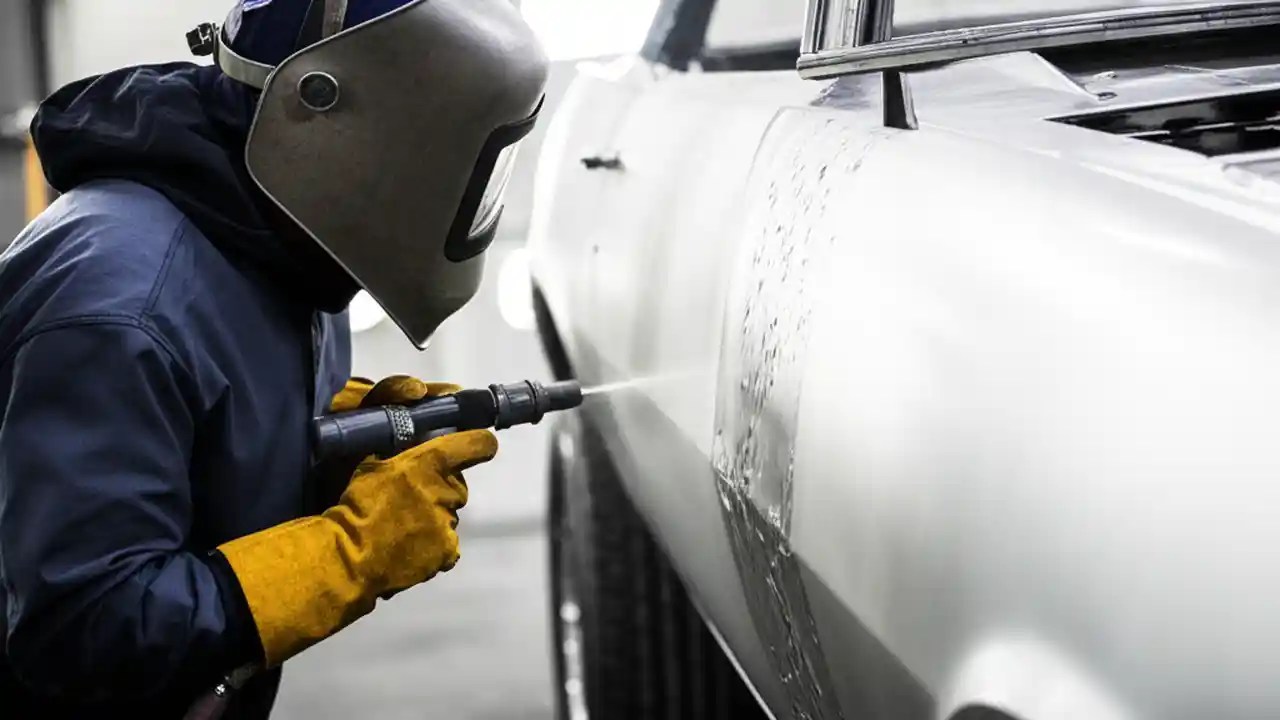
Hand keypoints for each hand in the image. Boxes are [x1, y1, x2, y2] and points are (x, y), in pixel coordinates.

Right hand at [220, 376, 497, 666]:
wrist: (350, 556)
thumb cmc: (355, 507)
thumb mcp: (373, 467)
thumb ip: (400, 458)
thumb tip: (411, 453)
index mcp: (426, 463)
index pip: (470, 445)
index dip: (479, 444)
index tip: (486, 444)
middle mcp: (443, 490)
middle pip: (456, 486)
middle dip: (441, 492)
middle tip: (414, 503)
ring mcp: (447, 522)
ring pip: (449, 516)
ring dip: (433, 520)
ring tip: (404, 531)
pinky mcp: (448, 550)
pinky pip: (448, 546)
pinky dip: (434, 548)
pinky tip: (410, 550)